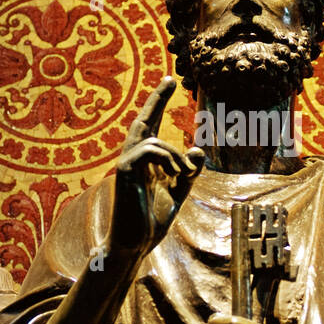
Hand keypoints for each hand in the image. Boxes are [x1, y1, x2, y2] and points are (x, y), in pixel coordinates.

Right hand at [109, 77, 204, 259]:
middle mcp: (132, 159)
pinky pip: (148, 149)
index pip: (150, 127)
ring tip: (183, 175)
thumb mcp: (178, 193)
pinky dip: (167, 158)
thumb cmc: (151, 221)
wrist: (134, 244)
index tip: (169, 82)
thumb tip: (199, 148)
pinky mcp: (124, 171)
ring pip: (151, 139)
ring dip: (174, 155)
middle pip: (142, 121)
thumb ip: (188, 172)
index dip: (158, 103)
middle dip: (156, 99)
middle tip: (170, 79)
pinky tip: (176, 174)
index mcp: (145, 162)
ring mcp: (125, 164)